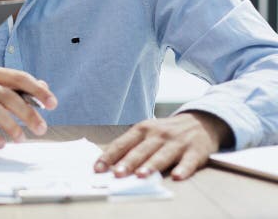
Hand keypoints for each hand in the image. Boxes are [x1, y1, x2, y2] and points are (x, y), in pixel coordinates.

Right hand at [0, 65, 56, 147]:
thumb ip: (18, 88)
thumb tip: (44, 88)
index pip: (18, 77)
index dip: (37, 90)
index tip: (52, 104)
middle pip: (7, 95)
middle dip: (28, 113)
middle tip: (41, 128)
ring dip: (11, 127)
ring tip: (21, 138)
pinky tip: (1, 144)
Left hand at [95, 111, 233, 180]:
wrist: (200, 121)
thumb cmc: (166, 132)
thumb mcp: (147, 132)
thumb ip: (132, 147)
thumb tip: (111, 166)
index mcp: (142, 129)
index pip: (122, 143)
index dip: (109, 156)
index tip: (97, 169)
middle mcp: (158, 134)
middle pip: (140, 150)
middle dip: (128, 162)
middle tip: (117, 175)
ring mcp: (177, 142)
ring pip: (162, 155)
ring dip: (151, 166)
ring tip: (141, 176)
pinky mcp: (195, 151)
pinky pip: (189, 161)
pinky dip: (183, 169)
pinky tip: (177, 176)